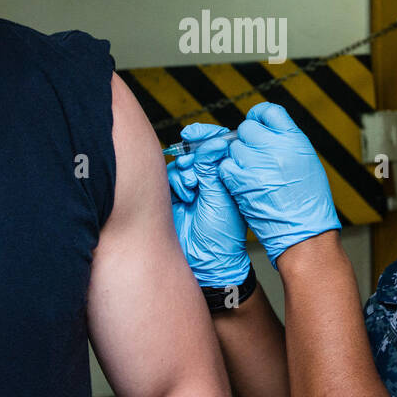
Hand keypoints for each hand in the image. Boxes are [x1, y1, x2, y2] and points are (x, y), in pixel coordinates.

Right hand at [168, 123, 249, 287]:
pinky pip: (169, 177)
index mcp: (227, 177)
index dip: (207, 137)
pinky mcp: (174, 197)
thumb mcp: (221, 197)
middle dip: (192, 154)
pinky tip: (185, 195)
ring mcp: (191, 188)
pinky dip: (176, 182)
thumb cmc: (222, 235)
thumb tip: (213, 142)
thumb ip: (212, 168)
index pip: (217, 146)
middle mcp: (209, 180)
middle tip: (191, 162)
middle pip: (196, 152)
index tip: (195, 134)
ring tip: (193, 186)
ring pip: (181, 164)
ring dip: (185, 170)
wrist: (205, 262)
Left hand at [218, 102, 340, 266]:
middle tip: (253, 155)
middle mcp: (276, 148)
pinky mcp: (241, 182)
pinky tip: (242, 183)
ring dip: (238, 158)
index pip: (270, 111)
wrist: (305, 234)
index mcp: (295, 140)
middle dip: (247, 140)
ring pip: (233, 148)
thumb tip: (267, 132)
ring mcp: (257, 165)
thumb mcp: (307, 163)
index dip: (260, 116)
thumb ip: (286, 143)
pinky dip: (229, 173)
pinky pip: (225, 167)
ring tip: (251, 173)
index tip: (256, 123)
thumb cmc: (309, 203)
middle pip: (247, 128)